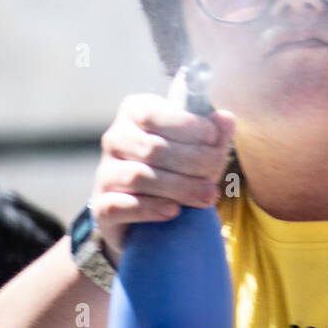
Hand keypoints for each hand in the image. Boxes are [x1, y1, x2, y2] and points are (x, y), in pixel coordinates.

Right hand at [91, 93, 235, 262]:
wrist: (148, 214)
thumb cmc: (177, 169)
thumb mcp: (200, 149)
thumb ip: (214, 135)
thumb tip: (226, 119)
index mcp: (135, 113)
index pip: (154, 114)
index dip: (186, 125)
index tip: (214, 138)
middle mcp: (115, 139)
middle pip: (151, 148)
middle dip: (191, 162)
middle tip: (215, 175)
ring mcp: (105, 173)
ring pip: (138, 176)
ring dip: (179, 187)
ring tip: (207, 196)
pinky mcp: (101, 207)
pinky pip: (120, 205)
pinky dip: (150, 208)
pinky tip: (173, 211)